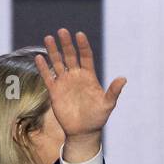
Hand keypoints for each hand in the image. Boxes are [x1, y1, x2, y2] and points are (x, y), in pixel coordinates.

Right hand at [34, 29, 125, 160]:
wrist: (84, 131)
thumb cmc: (98, 117)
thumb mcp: (107, 104)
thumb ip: (113, 91)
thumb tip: (123, 78)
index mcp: (89, 76)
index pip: (86, 56)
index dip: (83, 46)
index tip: (79, 35)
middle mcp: (76, 76)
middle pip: (70, 55)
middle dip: (66, 44)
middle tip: (62, 31)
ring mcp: (64, 82)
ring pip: (57, 63)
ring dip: (53, 51)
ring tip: (48, 38)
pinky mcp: (55, 91)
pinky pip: (48, 77)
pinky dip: (43, 68)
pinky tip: (39, 57)